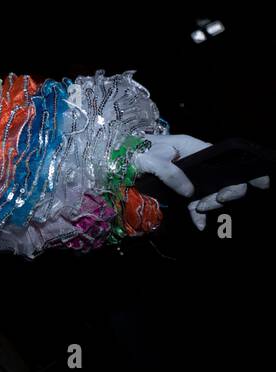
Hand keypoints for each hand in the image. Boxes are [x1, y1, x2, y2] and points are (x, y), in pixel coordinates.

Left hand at [132, 134, 268, 229]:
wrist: (114, 159)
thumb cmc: (132, 151)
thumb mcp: (148, 158)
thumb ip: (169, 172)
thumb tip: (190, 192)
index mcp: (192, 148)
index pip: (225, 158)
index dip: (242, 171)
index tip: (257, 184)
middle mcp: (195, 160)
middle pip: (223, 178)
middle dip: (224, 193)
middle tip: (211, 203)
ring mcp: (189, 175)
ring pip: (211, 192)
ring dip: (209, 204)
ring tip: (198, 210)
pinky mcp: (180, 188)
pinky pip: (196, 202)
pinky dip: (199, 214)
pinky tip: (198, 223)